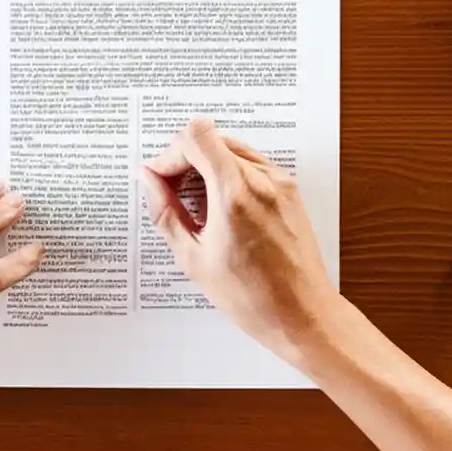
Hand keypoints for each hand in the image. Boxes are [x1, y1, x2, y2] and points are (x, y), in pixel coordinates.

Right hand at [140, 119, 338, 356]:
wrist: (302, 314)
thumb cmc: (252, 297)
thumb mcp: (193, 258)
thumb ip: (165, 212)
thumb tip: (149, 180)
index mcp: (233, 194)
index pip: (197, 136)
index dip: (171, 152)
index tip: (161, 177)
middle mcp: (261, 179)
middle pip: (212, 139)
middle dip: (185, 159)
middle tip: (172, 192)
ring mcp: (279, 182)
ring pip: (231, 148)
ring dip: (207, 166)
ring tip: (197, 205)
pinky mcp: (289, 190)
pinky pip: (252, 164)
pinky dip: (229, 175)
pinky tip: (222, 209)